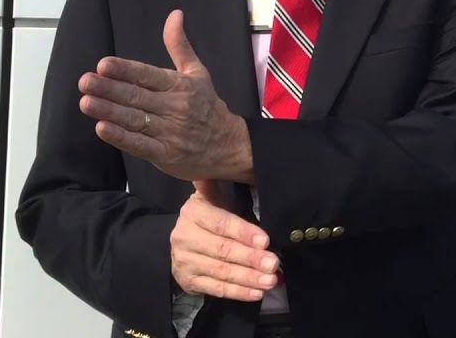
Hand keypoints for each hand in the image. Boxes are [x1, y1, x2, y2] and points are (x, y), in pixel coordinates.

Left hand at [78, 9, 253, 181]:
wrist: (230, 145)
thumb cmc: (207, 106)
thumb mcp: (197, 72)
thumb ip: (179, 45)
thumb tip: (175, 15)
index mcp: (180, 85)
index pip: (148, 75)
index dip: (126, 70)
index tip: (104, 65)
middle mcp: (174, 107)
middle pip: (138, 96)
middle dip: (110, 89)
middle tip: (85, 82)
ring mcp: (170, 132)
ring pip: (135, 119)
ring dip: (109, 111)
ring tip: (86, 102)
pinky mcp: (166, 154)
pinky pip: (140, 145)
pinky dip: (121, 137)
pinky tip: (103, 128)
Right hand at [171, 179, 277, 301]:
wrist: (180, 242)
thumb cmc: (208, 216)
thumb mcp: (210, 196)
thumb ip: (216, 185)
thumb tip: (220, 163)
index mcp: (193, 213)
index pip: (220, 223)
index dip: (243, 232)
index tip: (266, 240)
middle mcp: (184, 237)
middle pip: (222, 250)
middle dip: (250, 258)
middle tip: (274, 263)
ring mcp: (185, 262)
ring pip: (221, 272)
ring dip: (248, 278)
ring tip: (271, 280)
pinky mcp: (190, 281)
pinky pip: (216, 289)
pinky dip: (238, 292)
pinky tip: (257, 292)